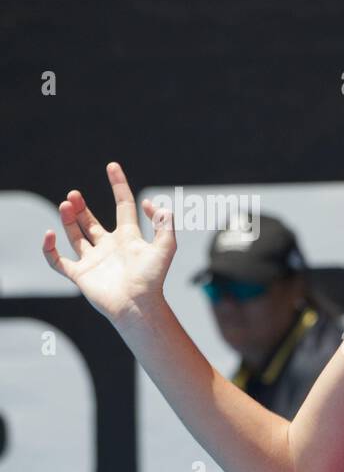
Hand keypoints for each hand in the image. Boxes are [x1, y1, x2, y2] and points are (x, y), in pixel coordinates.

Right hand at [41, 162, 176, 324]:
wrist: (139, 305)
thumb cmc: (153, 279)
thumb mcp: (165, 248)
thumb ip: (164, 225)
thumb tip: (158, 205)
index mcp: (129, 238)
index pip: (123, 206)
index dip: (119, 186)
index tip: (112, 166)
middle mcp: (110, 247)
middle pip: (92, 221)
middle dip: (82, 207)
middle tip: (74, 195)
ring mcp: (94, 260)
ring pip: (75, 236)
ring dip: (69, 219)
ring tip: (66, 204)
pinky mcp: (80, 275)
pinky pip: (58, 260)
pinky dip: (50, 248)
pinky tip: (50, 234)